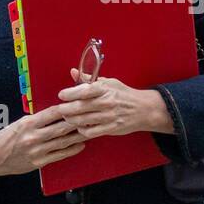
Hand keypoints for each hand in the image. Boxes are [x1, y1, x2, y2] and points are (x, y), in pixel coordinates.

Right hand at [0, 104, 86, 177]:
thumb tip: (59, 112)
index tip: (80, 104)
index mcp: (28, 123)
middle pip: (61, 127)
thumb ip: (38, 119)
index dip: (68, 108)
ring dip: (78, 135)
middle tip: (91, 116)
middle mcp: (33, 136)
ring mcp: (37, 150)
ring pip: (63, 141)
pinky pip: (60, 155)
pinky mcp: (39, 162)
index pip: (52, 113)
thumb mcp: (20, 123)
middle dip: (78, 122)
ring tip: (90, 130)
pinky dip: (72, 149)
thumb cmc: (7, 138)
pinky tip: (80, 144)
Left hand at [52, 68, 171, 138]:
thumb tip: (73, 72)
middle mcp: (107, 102)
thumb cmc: (124, 95)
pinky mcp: (111, 128)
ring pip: (83, 120)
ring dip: (71, 120)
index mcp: (105, 89)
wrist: (143, 109)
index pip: (84, 90)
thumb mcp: (109, 82)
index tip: (62, 95)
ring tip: (67, 117)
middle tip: (59, 109)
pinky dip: (82, 130)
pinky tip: (80, 126)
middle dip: (66, 109)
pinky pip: (91, 132)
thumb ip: (89, 79)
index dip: (70, 93)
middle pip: (80, 107)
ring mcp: (109, 116)